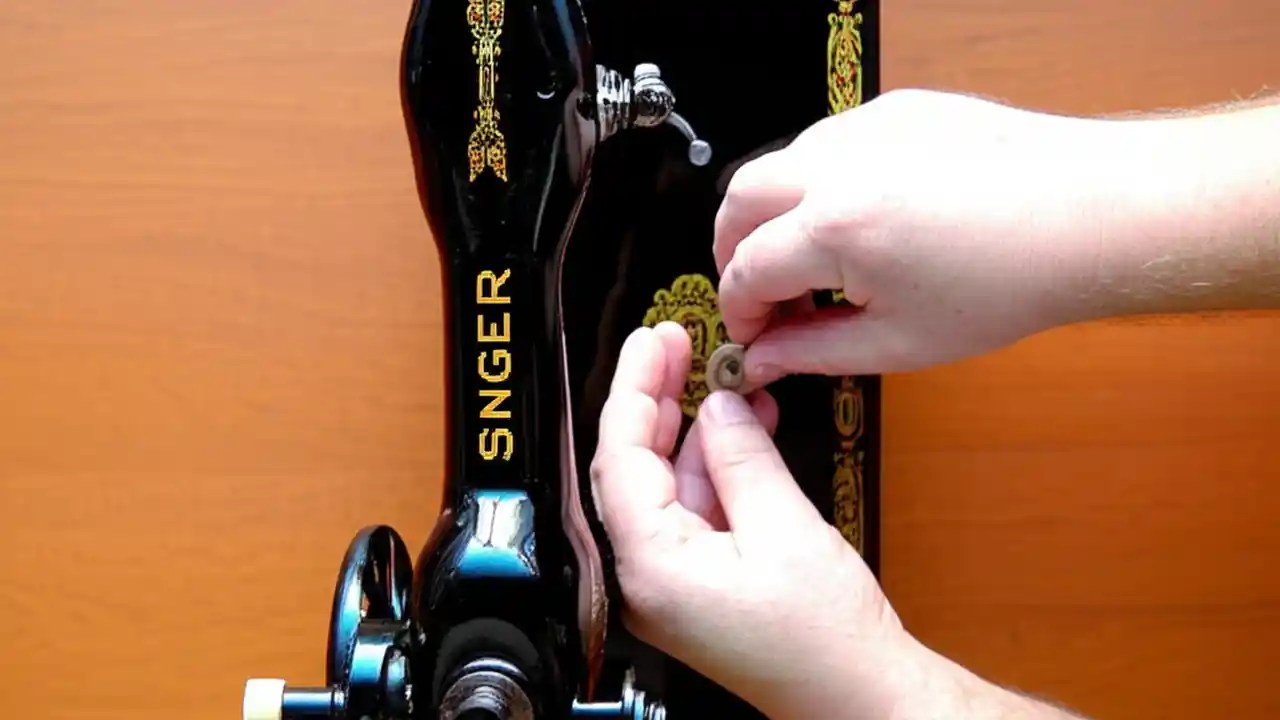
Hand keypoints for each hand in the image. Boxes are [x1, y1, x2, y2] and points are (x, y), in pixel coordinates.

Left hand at [589, 321, 911, 718]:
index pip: (620, 457)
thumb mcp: (785, 528)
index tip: (650, 342)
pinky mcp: (698, 582)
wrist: (859, 696)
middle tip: (676, 344)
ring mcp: (672, 581)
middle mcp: (648, 578)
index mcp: (652, 567)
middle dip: (656, 399)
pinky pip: (693, 508)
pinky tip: (741, 428)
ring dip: (694, 428)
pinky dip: (716, 465)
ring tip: (722, 379)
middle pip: (633, 467)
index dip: (634, 389)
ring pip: (666, 483)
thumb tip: (717, 404)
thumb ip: (742, 457)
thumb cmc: (826, 643)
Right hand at [713, 89, 1128, 382]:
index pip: (745, 270)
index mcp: (834, 228)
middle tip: (761, 297)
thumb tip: (764, 358)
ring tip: (816, 265)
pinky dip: (818, 185)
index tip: (755, 338)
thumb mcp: (898, 342)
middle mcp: (839, 164)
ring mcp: (867, 127)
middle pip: (740, 201)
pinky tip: (859, 226)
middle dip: (734, 250)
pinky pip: (829, 144)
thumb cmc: (1012, 279)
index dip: (740, 313)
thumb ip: (812, 351)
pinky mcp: (897, 109)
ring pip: (780, 165)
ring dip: (775, 214)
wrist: (1090, 217)